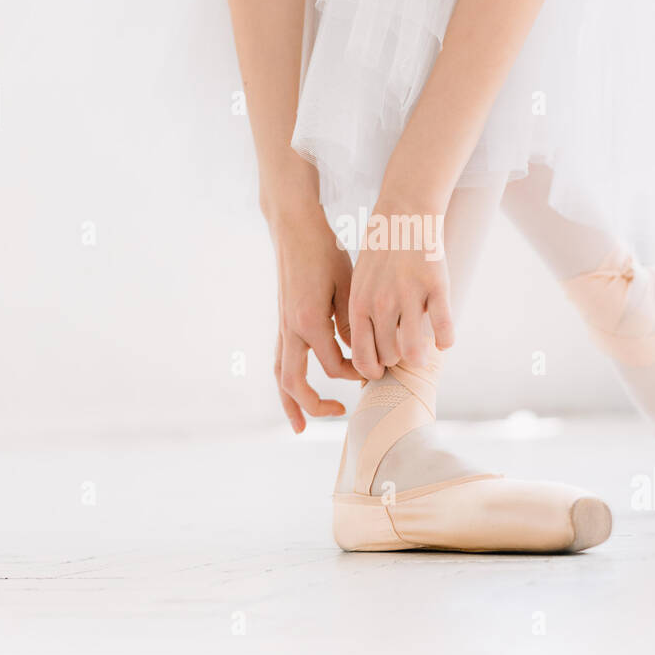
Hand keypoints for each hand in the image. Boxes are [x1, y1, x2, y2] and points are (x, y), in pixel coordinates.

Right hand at [269, 204, 360, 431]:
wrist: (294, 228)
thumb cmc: (325, 252)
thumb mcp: (347, 285)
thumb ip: (352, 322)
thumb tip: (362, 352)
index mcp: (309, 322)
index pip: (334, 365)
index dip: (356, 373)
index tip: (375, 372)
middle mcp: (290, 329)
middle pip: (294, 383)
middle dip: (312, 406)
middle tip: (337, 415)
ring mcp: (282, 326)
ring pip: (280, 375)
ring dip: (289, 403)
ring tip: (299, 425)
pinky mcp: (282, 321)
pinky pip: (281, 360)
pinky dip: (287, 380)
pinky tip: (298, 388)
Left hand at [348, 201, 454, 379]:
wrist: (404, 212)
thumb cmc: (380, 250)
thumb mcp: (360, 282)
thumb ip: (362, 314)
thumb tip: (369, 350)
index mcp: (360, 304)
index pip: (362, 355)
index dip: (372, 372)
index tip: (381, 372)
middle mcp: (382, 303)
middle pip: (389, 356)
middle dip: (397, 361)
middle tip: (403, 354)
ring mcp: (409, 295)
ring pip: (413, 350)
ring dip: (420, 359)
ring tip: (423, 355)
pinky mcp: (436, 286)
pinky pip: (444, 329)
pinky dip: (445, 341)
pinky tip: (444, 340)